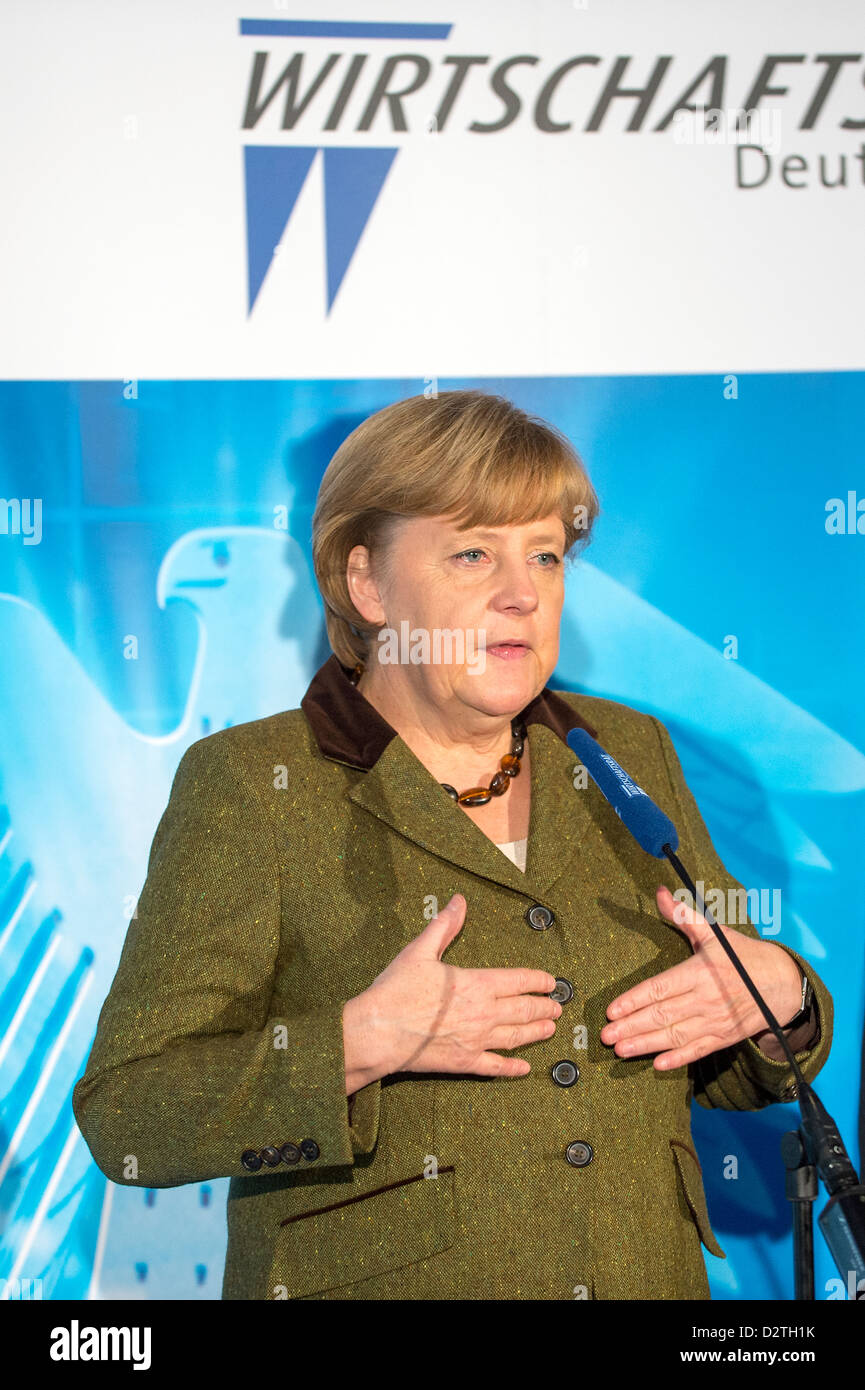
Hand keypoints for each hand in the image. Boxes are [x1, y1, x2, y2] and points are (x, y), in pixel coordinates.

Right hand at [347, 894, 561, 1080]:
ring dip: (536, 1032)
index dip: (538, 980)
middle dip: (544, 1007)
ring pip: (517, 1037)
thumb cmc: (396, 991)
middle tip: (557, 1007)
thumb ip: (444, 926)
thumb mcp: (420, 951)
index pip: (518, 980)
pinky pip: (496, 1067)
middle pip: (524, 1010)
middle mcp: (484, 1013)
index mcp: (476, 984)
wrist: (379, 1031)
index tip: (551, 981)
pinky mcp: (465, 1063)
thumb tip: (457, 902)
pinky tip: (524, 1068)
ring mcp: (477, 1040)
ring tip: (550, 1030)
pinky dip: (513, 1068)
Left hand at [599, 884, 803, 1071]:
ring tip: (620, 1049)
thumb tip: (660, 893)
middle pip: (663, 1015)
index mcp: (700, 972)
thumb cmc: (742, 955)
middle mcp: (707, 998)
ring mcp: (716, 1021)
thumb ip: (683, 915)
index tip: (612, 1010)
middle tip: (605, 1036)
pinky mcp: (725, 1037)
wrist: (782, 983)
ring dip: (645, 1044)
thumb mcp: (714, 932)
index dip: (634, 1000)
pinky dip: (678, 1059)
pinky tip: (657, 1064)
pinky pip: (698, 1050)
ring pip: (675, 1036)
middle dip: (631, 1027)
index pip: (660, 988)